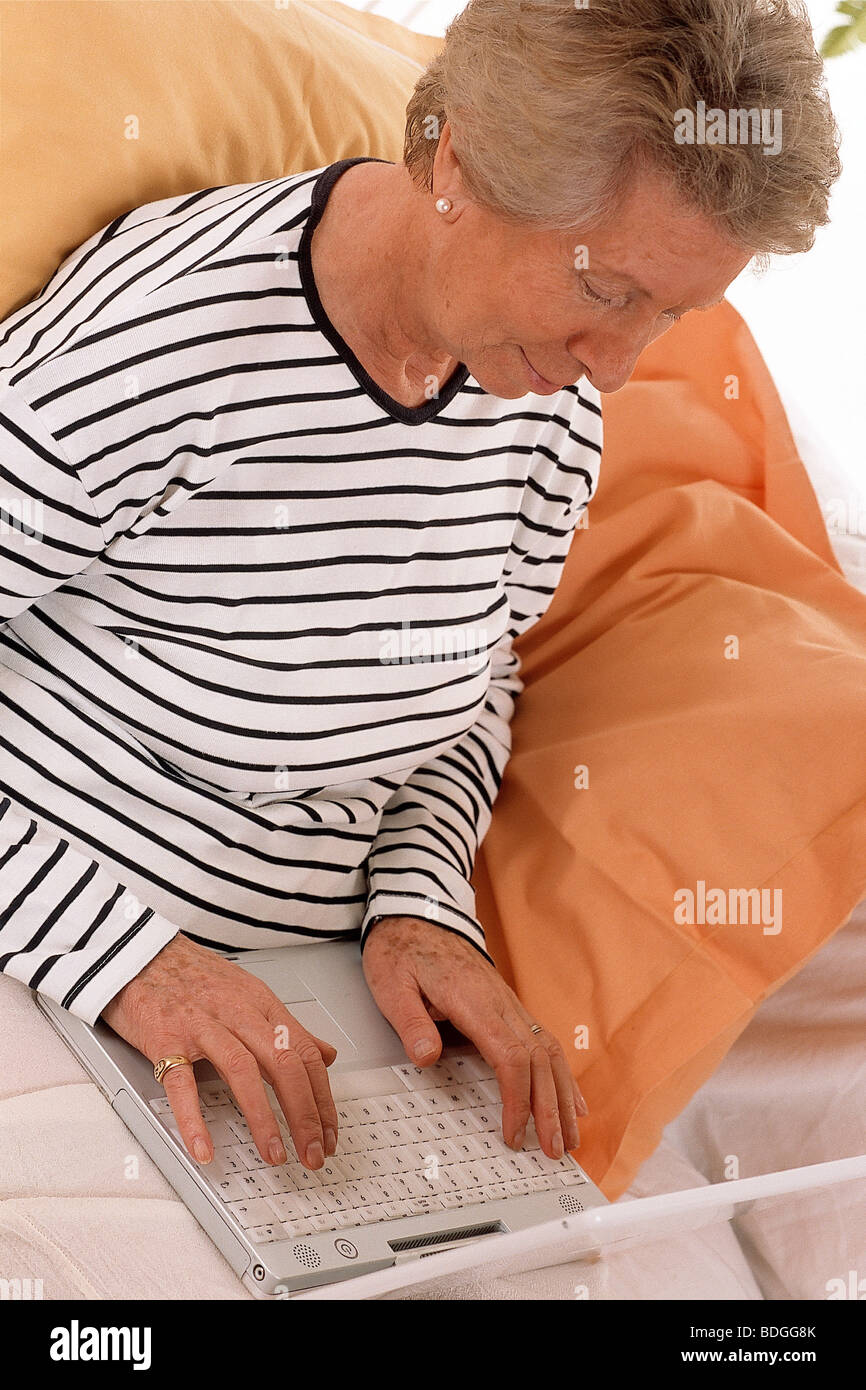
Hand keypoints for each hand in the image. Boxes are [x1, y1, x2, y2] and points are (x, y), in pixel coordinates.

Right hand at [102, 932, 338, 1170]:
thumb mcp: (250, 994)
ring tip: (274, 1153)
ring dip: (263, 1118)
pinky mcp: (165, 1038)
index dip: (322, 1097)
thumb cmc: (193, 976)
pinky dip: (193, 1118)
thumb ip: (288, 1028)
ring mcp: (201, 1025)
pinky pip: (181, 1082)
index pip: (304, 1053)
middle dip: (304, 1113)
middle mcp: (237, 1012)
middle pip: (283, 1063)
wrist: (139, 952)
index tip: (328, 1133)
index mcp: (261, 1004)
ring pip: (242, 1070)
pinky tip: (203, 1147)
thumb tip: (326, 1054)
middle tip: (312, 1154)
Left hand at [362, 916, 587, 1159]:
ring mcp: (509, 1004)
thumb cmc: (403, 951)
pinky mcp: (509, 1007)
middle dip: (551, 1109)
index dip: (519, 1099)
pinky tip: (570, 1098)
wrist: (416, 915)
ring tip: (570, 1135)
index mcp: (474, 1001)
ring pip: (549, 1051)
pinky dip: (561, 1073)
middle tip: (555, 1151)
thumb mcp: (391, 984)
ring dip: (562, 1095)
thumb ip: (410, 1022)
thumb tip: (427, 1057)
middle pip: (539, 1060)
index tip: (514, 1133)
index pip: (511, 1056)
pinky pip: (545, 1040)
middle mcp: (501, 1003)